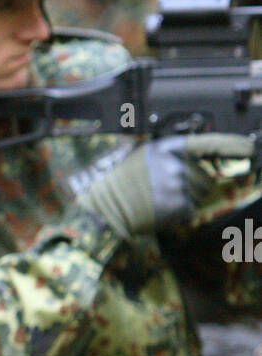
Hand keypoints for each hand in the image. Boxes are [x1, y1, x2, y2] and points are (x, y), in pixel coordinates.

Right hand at [81, 134, 255, 238]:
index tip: (249, 147)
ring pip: (200, 194)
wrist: (108, 208)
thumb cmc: (121, 184)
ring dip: (187, 198)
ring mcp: (178, 185)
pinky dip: (179, 212)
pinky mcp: (178, 205)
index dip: (232, 145)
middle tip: (171, 190)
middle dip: (196, 184)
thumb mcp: (144, 156)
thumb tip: (200, 155)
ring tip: (163, 199)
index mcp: (167, 148)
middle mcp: (176, 164)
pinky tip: (161, 208)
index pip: (209, 143)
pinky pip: (190, 209)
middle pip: (206, 176)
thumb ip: (171, 153)